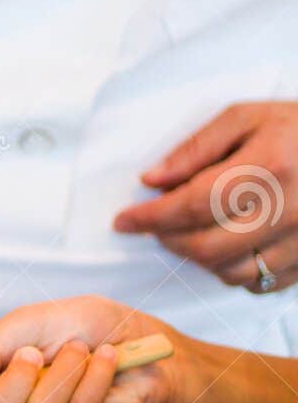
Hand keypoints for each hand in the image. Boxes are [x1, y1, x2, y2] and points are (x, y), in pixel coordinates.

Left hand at [114, 101, 297, 291]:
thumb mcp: (247, 117)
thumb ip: (196, 148)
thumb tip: (152, 181)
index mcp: (269, 168)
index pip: (191, 205)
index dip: (149, 217)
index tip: (122, 221)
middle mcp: (289, 210)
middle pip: (206, 247)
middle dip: (168, 240)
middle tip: (155, 226)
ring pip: (231, 272)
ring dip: (199, 259)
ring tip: (191, 234)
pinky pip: (261, 285)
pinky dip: (233, 273)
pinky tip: (228, 249)